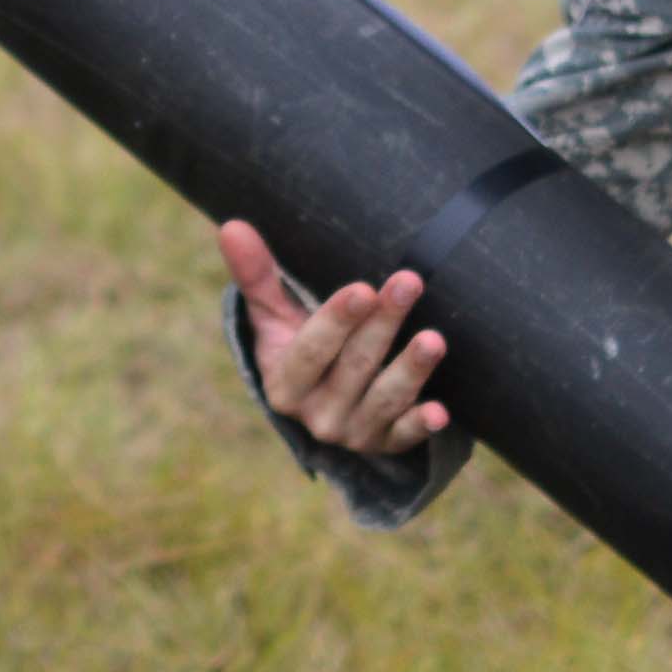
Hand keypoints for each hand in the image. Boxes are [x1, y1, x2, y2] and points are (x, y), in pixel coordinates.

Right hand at [220, 220, 450, 457]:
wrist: (321, 402)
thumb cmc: (297, 344)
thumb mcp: (273, 316)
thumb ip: (256, 275)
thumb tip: (230, 226)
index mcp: (284, 385)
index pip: (310, 352)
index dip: (336, 322)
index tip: (362, 290)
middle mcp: (316, 416)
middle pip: (355, 366)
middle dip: (383, 324)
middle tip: (408, 283)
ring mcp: (352, 433)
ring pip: (384, 398)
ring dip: (411, 370)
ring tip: (433, 340)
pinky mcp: (385, 444)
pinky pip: (406, 437)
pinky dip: (422, 425)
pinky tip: (440, 414)